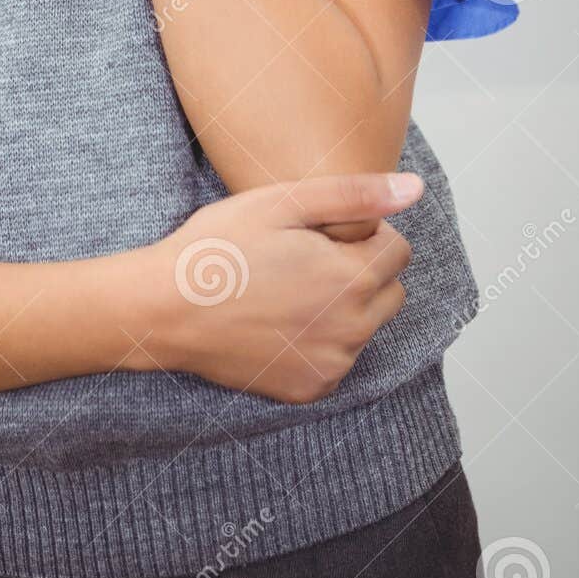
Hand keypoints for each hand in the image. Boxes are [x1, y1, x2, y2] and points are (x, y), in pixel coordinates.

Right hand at [127, 171, 421, 402]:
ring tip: (285, 289)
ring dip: (343, 307)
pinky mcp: (310, 389)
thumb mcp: (282, 203)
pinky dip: (320, 341)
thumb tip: (414, 188)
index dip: (362, 233)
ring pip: (365, 326)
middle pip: (390, 291)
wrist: (164, 309)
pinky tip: (277, 322)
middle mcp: (352, 329)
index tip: (319, 233)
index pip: (398, 250)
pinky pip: (337, 359)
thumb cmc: (219, 247)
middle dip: (362, 271)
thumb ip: (355, 195)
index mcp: (352, 278)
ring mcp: (331, 364)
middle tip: (304, 259)